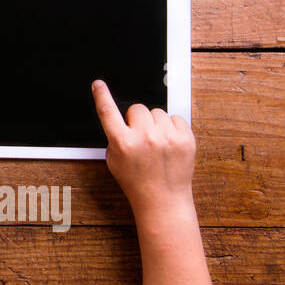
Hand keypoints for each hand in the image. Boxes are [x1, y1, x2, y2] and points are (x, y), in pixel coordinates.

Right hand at [92, 80, 196, 219]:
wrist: (163, 199)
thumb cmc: (137, 182)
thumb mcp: (114, 161)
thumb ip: (115, 137)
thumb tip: (121, 118)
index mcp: (123, 143)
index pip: (107, 111)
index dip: (101, 95)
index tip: (98, 85)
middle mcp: (144, 138)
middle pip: (138, 108)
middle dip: (138, 119)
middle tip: (141, 136)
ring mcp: (166, 137)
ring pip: (158, 112)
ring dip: (156, 123)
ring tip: (157, 143)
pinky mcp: (185, 139)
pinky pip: (176, 118)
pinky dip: (172, 128)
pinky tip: (169, 143)